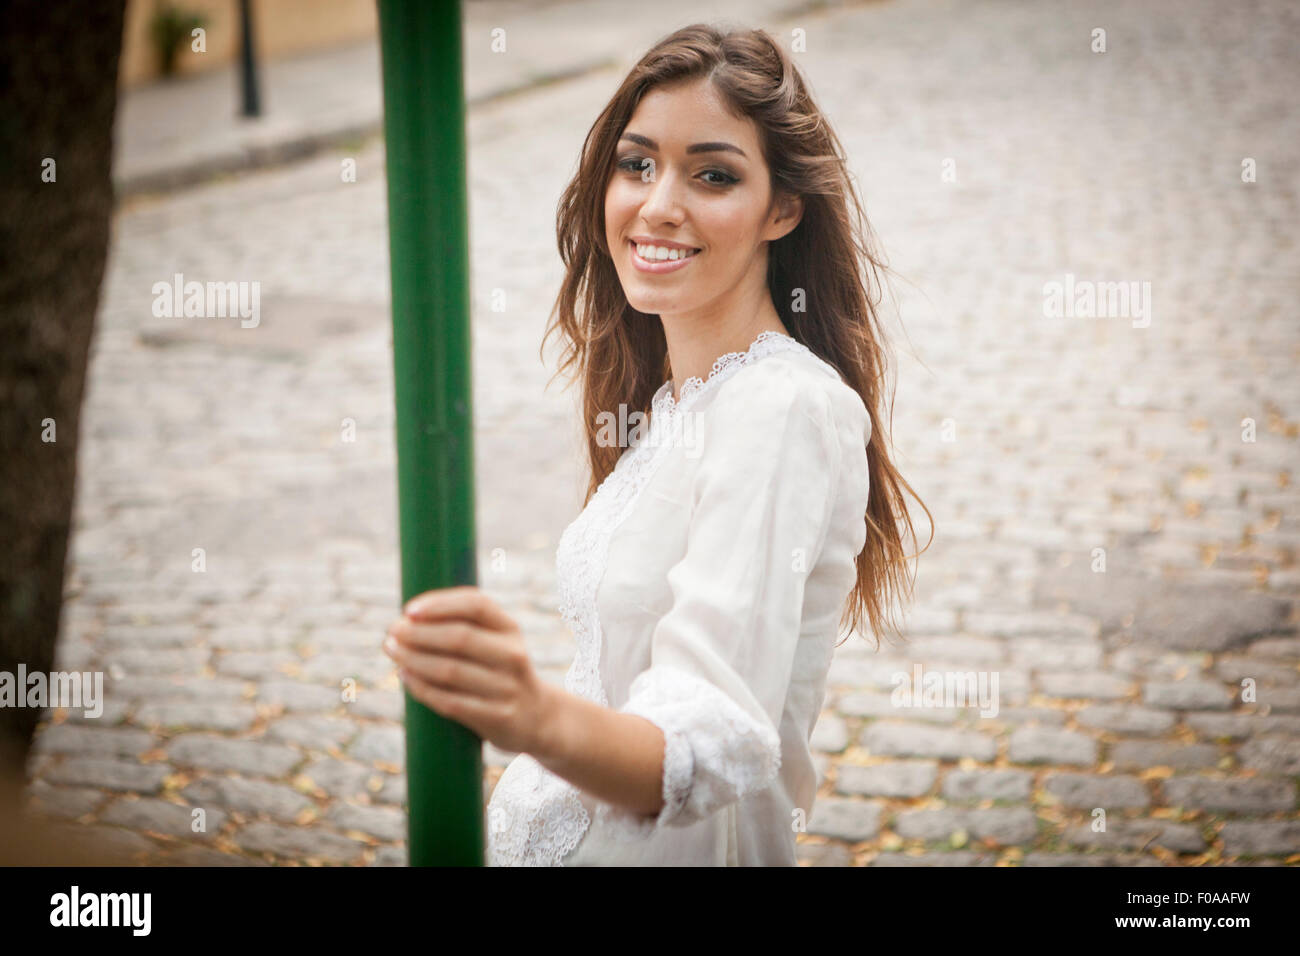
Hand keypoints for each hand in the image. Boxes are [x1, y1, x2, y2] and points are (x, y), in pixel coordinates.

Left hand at [383, 585, 555, 755]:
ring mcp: (507, 688)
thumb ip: (462, 624)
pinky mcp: (498, 718)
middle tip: (392, 632)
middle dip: (418, 633)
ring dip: (414, 659)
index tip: (409, 610)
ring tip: (392, 650)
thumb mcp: (495, 641)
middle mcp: (512, 655)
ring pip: (450, 671)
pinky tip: (405, 677)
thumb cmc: (499, 671)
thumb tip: (408, 617)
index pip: (477, 605)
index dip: (440, 604)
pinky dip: (422, 688)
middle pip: (459, 638)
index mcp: (510, 628)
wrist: (536, 717)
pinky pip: (451, 702)